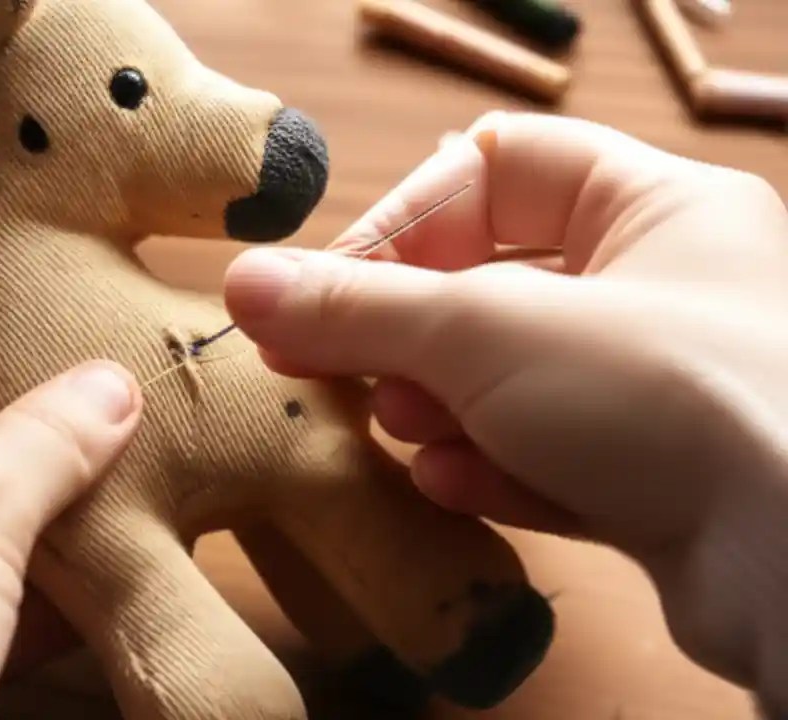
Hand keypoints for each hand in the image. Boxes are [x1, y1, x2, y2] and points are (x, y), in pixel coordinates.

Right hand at [222, 112, 787, 708]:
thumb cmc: (671, 395)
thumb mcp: (488, 330)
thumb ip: (361, 308)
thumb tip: (246, 284)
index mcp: (653, 207)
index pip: (498, 168)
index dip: (406, 218)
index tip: (329, 287)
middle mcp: (665, 288)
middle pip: (495, 281)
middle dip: (410, 331)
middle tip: (342, 370)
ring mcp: (661, 389)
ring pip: (514, 378)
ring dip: (443, 405)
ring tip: (407, 428)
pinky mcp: (656, 480)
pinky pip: (548, 454)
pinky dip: (490, 464)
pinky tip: (452, 482)